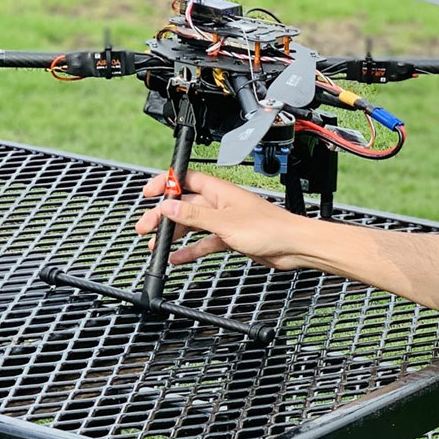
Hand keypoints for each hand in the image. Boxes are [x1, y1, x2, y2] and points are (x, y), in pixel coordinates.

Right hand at [134, 170, 306, 268]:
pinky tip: (178, 258)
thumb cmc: (269, 228)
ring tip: (155, 246)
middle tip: (145, 228)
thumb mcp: (225, 222)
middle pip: (184, 205)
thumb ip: (195, 215)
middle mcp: (221, 203)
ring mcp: (225, 221)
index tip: (148, 194)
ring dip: (174, 234)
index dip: (166, 184)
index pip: (185, 180)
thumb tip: (169, 206)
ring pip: (193, 225)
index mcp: (219, 191)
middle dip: (163, 215)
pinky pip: (205, 242)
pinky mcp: (231, 237)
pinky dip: (190, 249)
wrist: (293, 246)